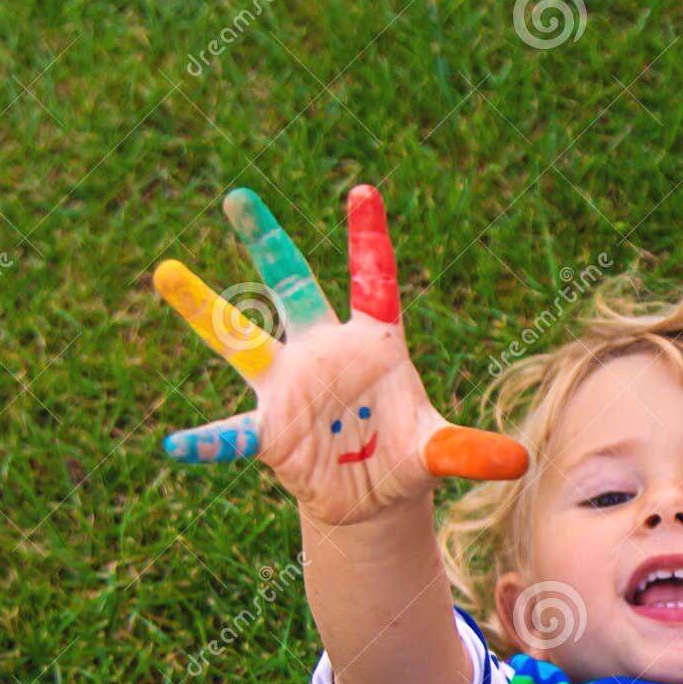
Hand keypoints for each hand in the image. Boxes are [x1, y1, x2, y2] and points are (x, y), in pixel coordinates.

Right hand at [152, 185, 527, 524]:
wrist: (371, 493)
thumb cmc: (404, 455)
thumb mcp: (439, 454)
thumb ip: (469, 451)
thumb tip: (517, 459)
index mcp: (374, 342)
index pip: (373, 280)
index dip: (368, 239)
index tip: (363, 190)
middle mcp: (324, 352)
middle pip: (291, 286)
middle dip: (266, 242)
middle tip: (238, 194)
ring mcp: (290, 386)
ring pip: (242, 338)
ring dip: (205, 309)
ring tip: (165, 270)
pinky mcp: (270, 430)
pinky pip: (232, 434)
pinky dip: (207, 442)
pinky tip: (175, 445)